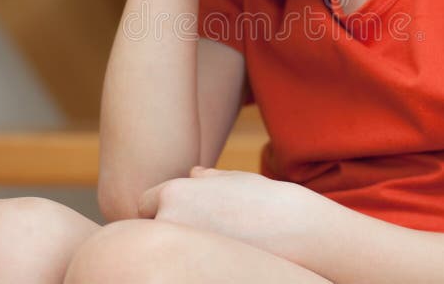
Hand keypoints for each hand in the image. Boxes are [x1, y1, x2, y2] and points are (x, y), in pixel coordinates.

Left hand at [138, 166, 321, 260]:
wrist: (299, 231)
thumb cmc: (268, 200)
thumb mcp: (235, 180)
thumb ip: (207, 179)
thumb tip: (194, 174)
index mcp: (174, 193)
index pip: (144, 204)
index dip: (161, 208)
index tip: (183, 213)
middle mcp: (169, 220)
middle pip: (149, 229)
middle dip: (168, 227)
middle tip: (200, 230)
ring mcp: (181, 248)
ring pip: (165, 250)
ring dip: (178, 248)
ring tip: (211, 246)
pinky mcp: (194, 269)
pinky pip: (181, 267)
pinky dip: (192, 265)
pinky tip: (215, 262)